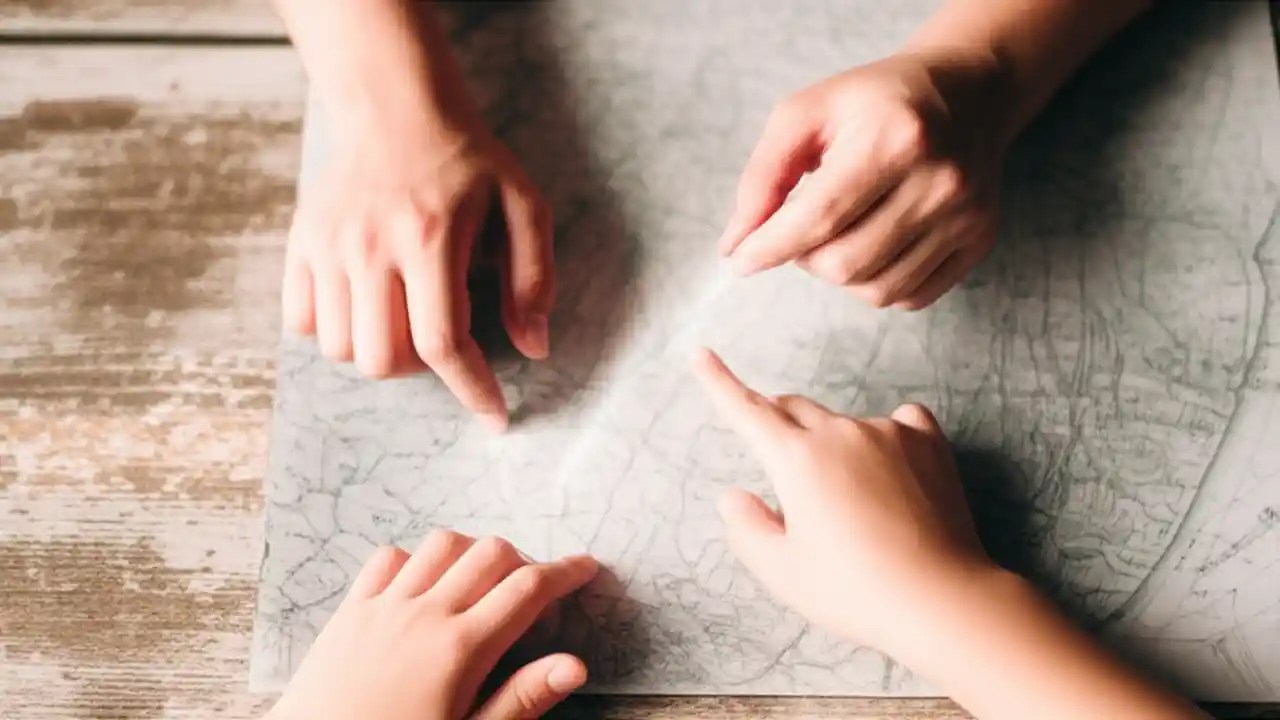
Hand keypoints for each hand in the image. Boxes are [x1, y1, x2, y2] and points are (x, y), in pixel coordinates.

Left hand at [268, 533, 597, 719]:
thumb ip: (521, 699)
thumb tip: (575, 666)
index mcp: (460, 649)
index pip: (528, 589)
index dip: (566, 572)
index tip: (586, 567)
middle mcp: (424, 615)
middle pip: (491, 554)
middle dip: (524, 560)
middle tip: (536, 589)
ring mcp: (383, 607)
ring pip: (443, 544)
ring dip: (473, 552)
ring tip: (484, 582)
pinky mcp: (350, 610)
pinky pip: (389, 558)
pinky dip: (417, 558)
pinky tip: (425, 584)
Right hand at [283, 122, 552, 430]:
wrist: (398, 110)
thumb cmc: (470, 164)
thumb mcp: (524, 207)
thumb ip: (535, 279)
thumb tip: (535, 348)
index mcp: (431, 239)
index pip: (443, 344)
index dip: (472, 391)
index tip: (495, 418)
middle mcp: (371, 247)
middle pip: (384, 360)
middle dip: (423, 370)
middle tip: (442, 339)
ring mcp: (328, 246)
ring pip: (342, 350)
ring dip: (380, 352)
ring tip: (405, 318)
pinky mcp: (300, 244)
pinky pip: (303, 324)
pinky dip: (336, 331)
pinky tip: (367, 305)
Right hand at [693, 349, 995, 654]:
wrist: (940, 598)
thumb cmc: (854, 590)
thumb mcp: (782, 571)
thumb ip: (747, 528)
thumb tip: (734, 497)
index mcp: (796, 459)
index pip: (747, 410)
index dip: (719, 382)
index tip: (701, 355)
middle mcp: (840, 432)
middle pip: (794, 410)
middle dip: (777, 422)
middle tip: (779, 459)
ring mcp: (888, 432)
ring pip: (845, 424)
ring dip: (835, 446)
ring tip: (852, 504)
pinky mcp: (929, 443)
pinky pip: (901, 422)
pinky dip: (889, 438)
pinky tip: (895, 470)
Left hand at [720, 49, 1006, 309]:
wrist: (965, 93)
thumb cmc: (874, 103)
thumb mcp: (806, 113)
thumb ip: (763, 176)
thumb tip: (736, 243)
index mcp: (896, 137)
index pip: (819, 217)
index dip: (768, 247)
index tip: (739, 259)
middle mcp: (940, 181)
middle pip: (844, 264)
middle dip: (803, 257)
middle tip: (799, 229)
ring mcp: (966, 216)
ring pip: (874, 290)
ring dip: (837, 273)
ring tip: (836, 233)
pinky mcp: (979, 241)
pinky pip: (908, 297)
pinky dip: (874, 284)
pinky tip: (870, 245)